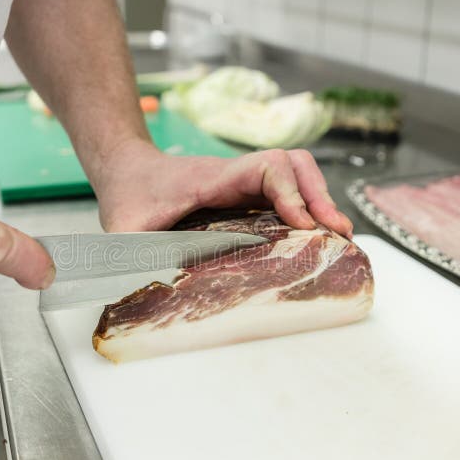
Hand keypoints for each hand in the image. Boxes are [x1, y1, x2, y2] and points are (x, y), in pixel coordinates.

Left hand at [93, 139, 353, 235]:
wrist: (128, 170)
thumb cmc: (128, 195)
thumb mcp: (122, 229)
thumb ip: (129, 256)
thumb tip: (137, 294)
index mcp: (212, 179)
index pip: (265, 168)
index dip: (290, 192)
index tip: (303, 225)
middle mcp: (236, 175)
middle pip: (294, 165)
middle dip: (319, 195)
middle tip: (337, 232)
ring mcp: (244, 183)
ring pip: (297, 173)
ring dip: (320, 198)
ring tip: (337, 234)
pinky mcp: (247, 194)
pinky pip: (287, 190)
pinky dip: (308, 206)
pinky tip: (315, 234)